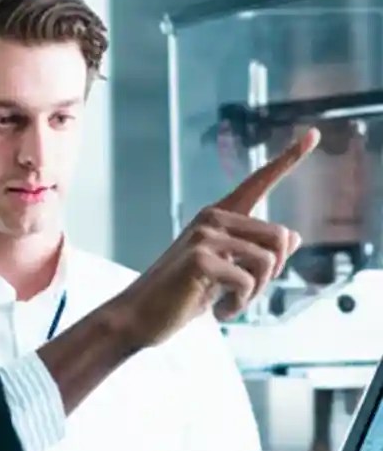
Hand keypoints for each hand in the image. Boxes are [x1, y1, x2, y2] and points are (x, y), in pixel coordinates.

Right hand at [112, 127, 319, 348]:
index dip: (289, 157)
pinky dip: (239, 305)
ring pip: (268, 260)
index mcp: (219, 217)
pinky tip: (220, 312)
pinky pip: (248, 281)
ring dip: (255, 292)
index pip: (259, 182)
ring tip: (229, 304)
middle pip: (280, 236)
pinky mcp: (200, 257)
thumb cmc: (180, 296)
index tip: (314, 133)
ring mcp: (204, 235)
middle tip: (244, 294)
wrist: (138, 317)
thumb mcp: (225, 273)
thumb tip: (294, 237)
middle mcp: (212, 218)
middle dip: (271, 274)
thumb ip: (256, 253)